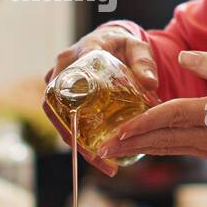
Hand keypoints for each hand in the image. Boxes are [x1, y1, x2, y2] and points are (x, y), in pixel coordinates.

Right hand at [44, 23, 160, 177]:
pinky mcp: (64, 98)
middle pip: (55, 104)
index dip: (74, 99)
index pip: (71, 74)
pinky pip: (66, 120)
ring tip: (101, 162)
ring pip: (58, 117)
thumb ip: (144, 63)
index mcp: (81, 51)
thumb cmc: (124, 45)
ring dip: (75, 142)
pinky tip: (100, 156)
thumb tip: (151, 83)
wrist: (113, 43)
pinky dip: (79, 139)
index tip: (86, 124)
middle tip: (95, 154)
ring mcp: (60, 84)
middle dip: (71, 133)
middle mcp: (63, 68)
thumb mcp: (138, 49)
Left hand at [101, 50, 206, 190]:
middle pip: (162, 139)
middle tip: (99, 147)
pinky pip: (180, 150)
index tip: (119, 127)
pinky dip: (158, 147)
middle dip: (130, 143)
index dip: (144, 121)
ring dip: (139, 147)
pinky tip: (143, 144)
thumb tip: (184, 56)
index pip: (173, 116)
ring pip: (168, 148)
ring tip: (112, 149)